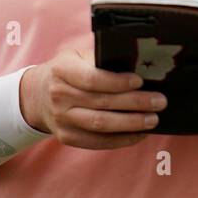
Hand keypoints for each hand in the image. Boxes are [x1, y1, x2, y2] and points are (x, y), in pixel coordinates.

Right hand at [20, 45, 167, 149]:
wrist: (38, 95)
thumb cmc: (68, 71)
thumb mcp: (78, 56)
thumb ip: (102, 59)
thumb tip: (140, 63)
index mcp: (62, 71)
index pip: (92, 79)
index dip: (117, 82)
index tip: (140, 81)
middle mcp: (59, 96)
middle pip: (101, 103)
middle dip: (134, 103)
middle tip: (159, 101)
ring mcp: (62, 119)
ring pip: (100, 125)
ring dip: (131, 124)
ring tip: (153, 119)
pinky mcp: (67, 137)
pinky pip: (97, 142)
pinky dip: (121, 140)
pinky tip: (139, 133)